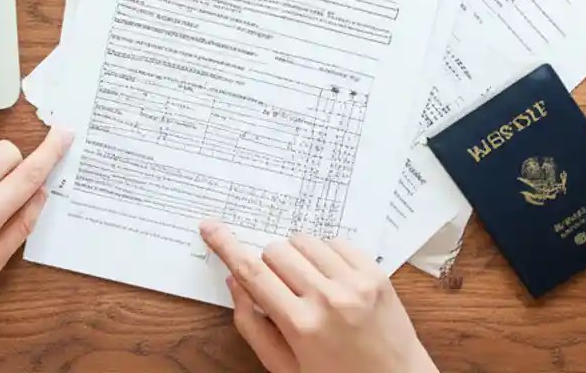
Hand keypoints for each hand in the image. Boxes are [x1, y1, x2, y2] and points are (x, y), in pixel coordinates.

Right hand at [201, 222, 437, 372]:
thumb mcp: (284, 366)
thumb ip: (252, 325)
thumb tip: (235, 281)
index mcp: (300, 326)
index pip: (252, 273)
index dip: (226, 246)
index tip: (210, 227)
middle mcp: (327, 299)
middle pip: (275, 251)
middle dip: (269, 265)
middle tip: (282, 289)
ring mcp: (355, 284)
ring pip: (303, 241)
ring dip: (297, 257)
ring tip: (310, 284)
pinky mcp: (376, 274)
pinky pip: (335, 241)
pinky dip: (325, 254)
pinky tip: (332, 278)